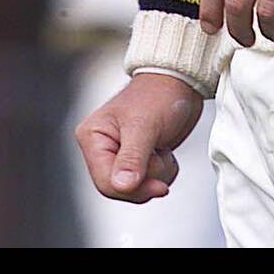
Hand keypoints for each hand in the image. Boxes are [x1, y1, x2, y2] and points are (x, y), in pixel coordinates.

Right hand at [74, 73, 203, 202]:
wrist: (180, 84)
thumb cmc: (159, 93)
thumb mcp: (144, 125)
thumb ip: (132, 157)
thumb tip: (122, 185)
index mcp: (93, 136)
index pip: (105, 182)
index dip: (133, 189)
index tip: (158, 185)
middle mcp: (102, 147)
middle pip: (120, 189)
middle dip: (147, 178)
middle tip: (159, 155)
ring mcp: (119, 155)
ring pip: (136, 189)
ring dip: (157, 174)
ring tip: (161, 148)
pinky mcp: (136, 160)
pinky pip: (147, 184)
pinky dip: (162, 172)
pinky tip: (163, 152)